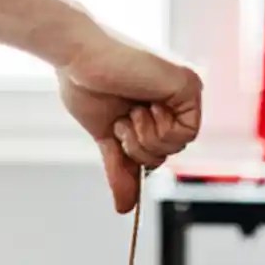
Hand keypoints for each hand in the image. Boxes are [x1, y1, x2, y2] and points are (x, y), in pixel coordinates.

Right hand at [56, 26, 202, 212]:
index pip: (159, 148)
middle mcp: (176, 94)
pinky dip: (160, 131)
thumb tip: (124, 209)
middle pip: (170, 151)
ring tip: (131, 111)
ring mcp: (184, 88)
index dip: (137, 151)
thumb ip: (120, 168)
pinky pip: (186, 134)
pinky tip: (144, 108)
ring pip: (179, 146)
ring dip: (146, 139)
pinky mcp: (188, 85)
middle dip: (140, 147)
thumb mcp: (105, 136)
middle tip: (123, 120)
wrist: (76, 54)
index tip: (119, 130)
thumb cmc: (84, 82)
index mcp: (157, 102)